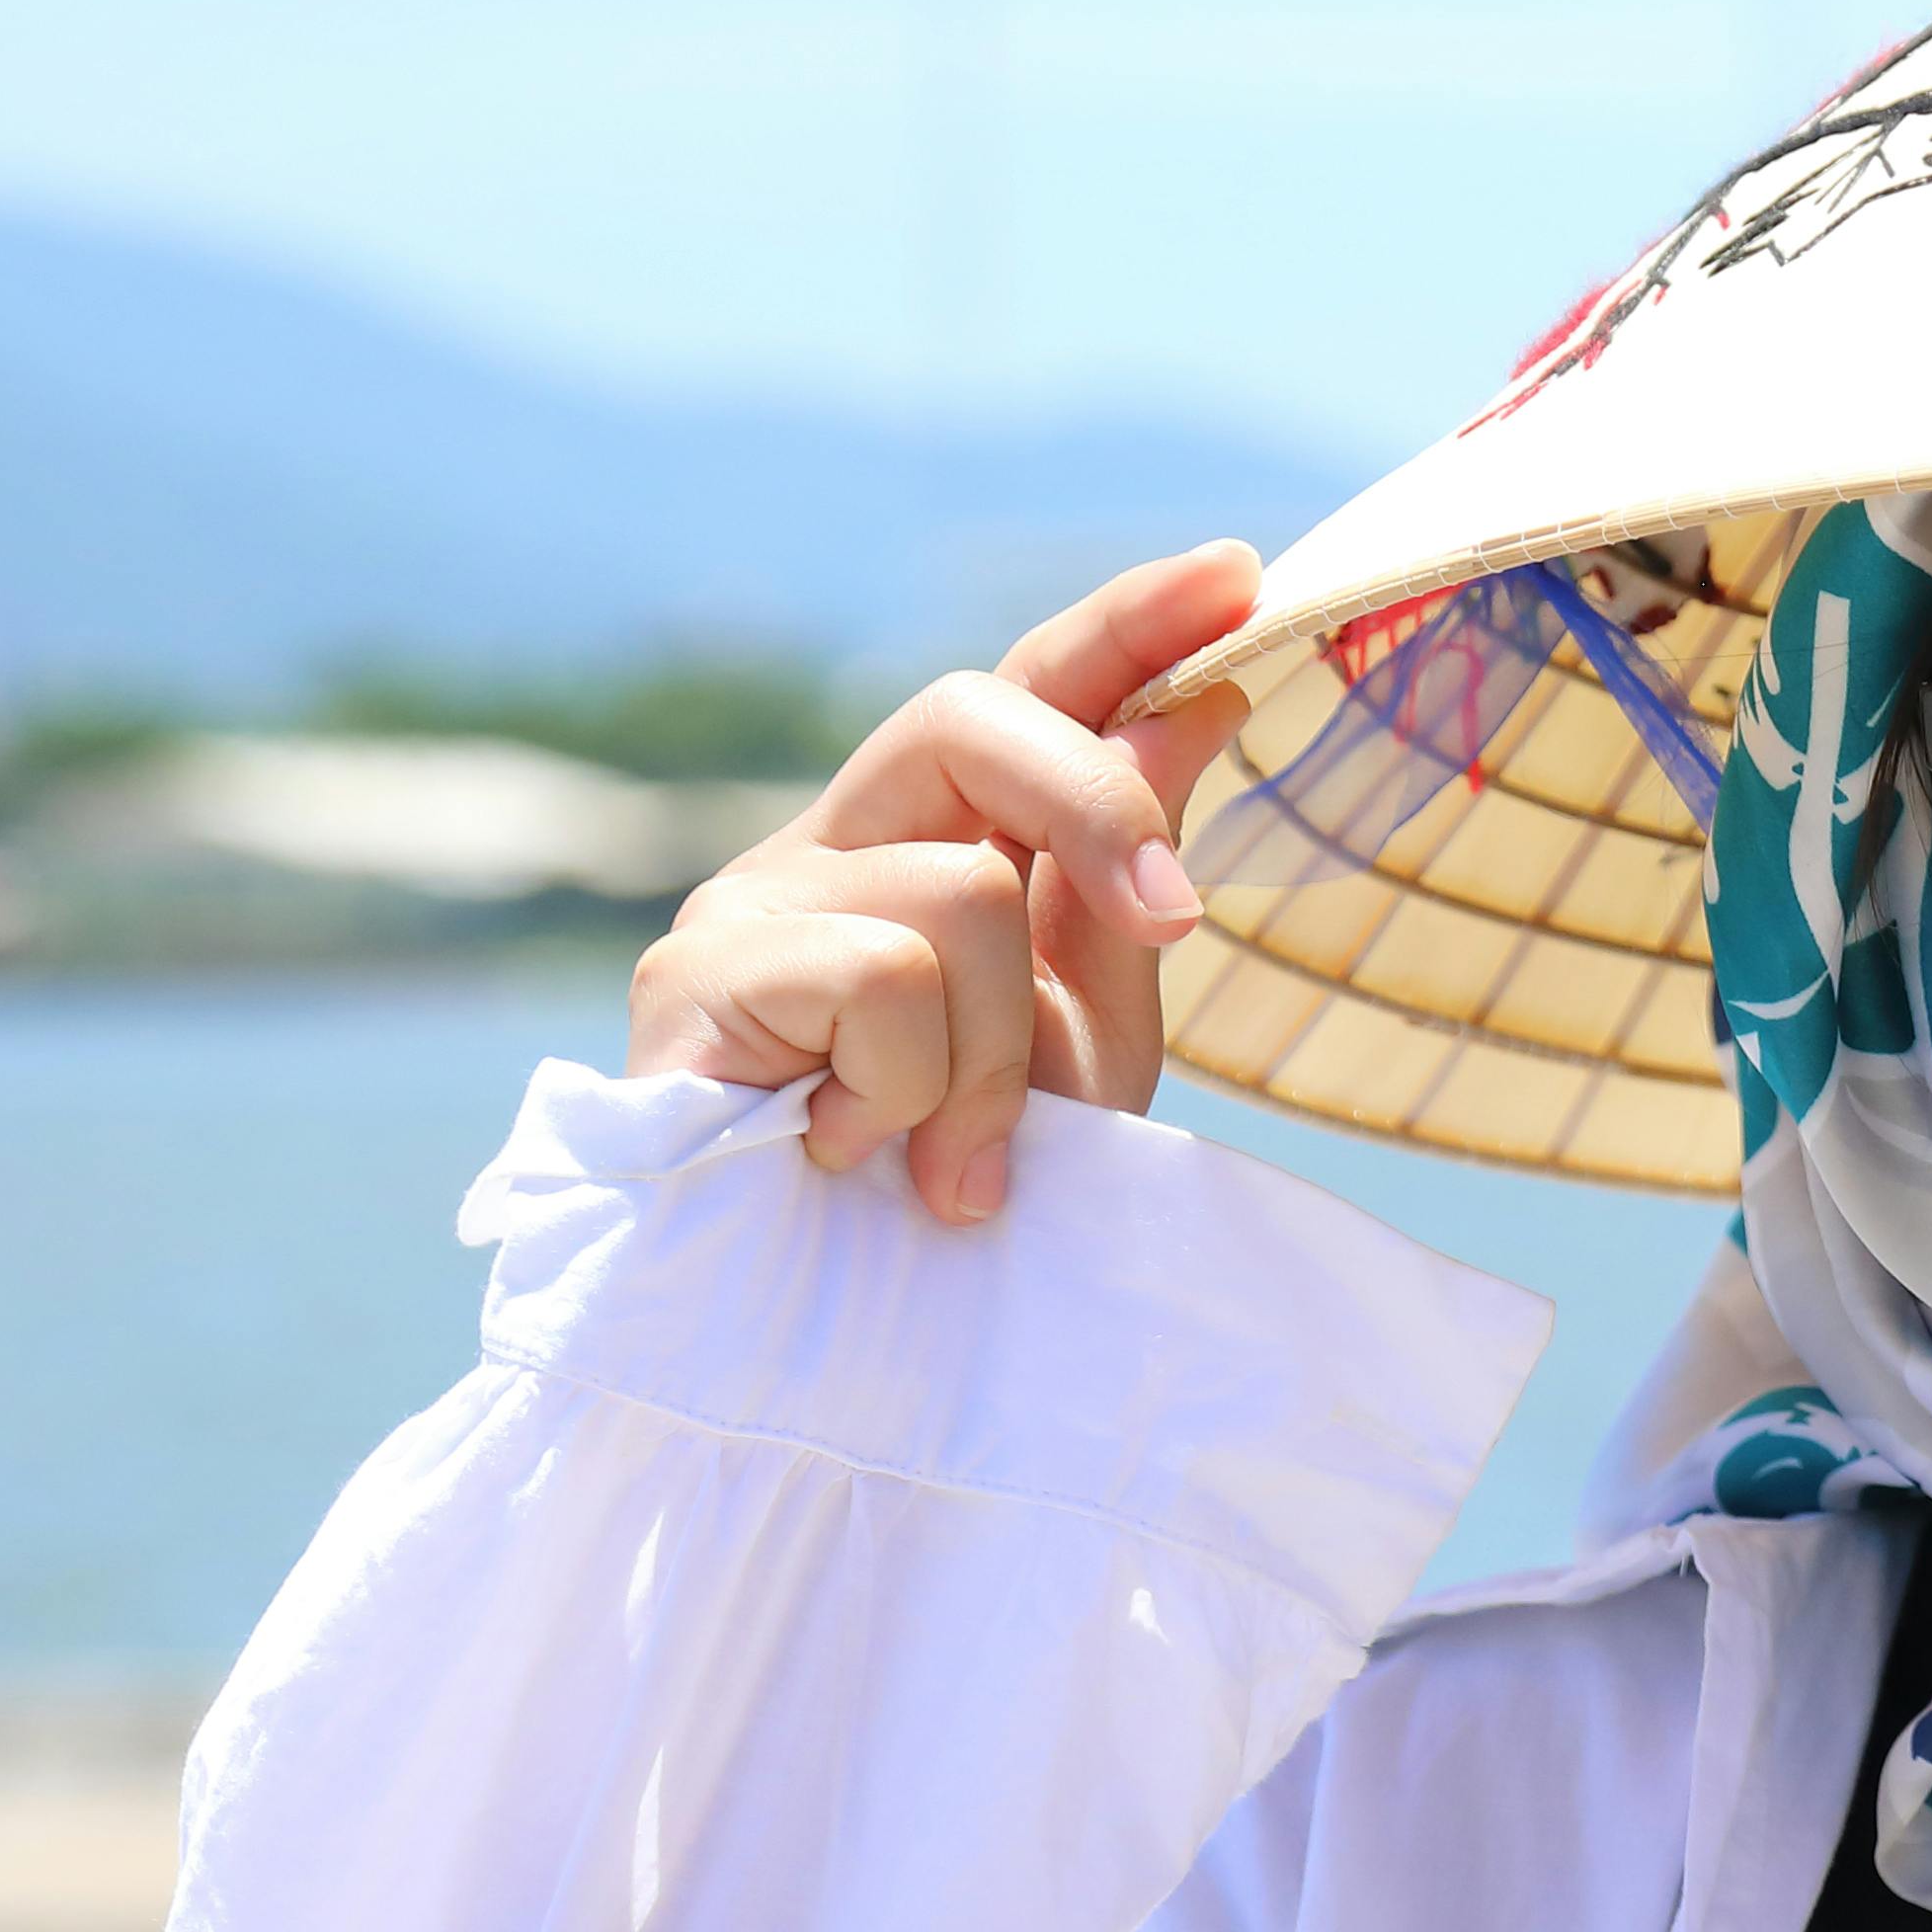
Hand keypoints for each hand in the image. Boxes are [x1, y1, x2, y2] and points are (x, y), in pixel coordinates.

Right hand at [625, 543, 1268, 1224]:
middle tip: (1173, 918)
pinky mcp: (690, 979)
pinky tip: (858, 1161)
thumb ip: (1122, 888)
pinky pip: (881, 973)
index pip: (1030, 691)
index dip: (1127, 622)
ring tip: (952, 1164)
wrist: (856, 1363)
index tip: (1241, 568)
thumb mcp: (1088, 1043)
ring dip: (997, 1055)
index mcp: (938, 846)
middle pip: (976, 714)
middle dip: (1101, 810)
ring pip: (959, 888)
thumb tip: (1189, 711)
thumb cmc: (970, 1202)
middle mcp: (834, 846)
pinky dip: (912, 1090)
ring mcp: (750, 904)